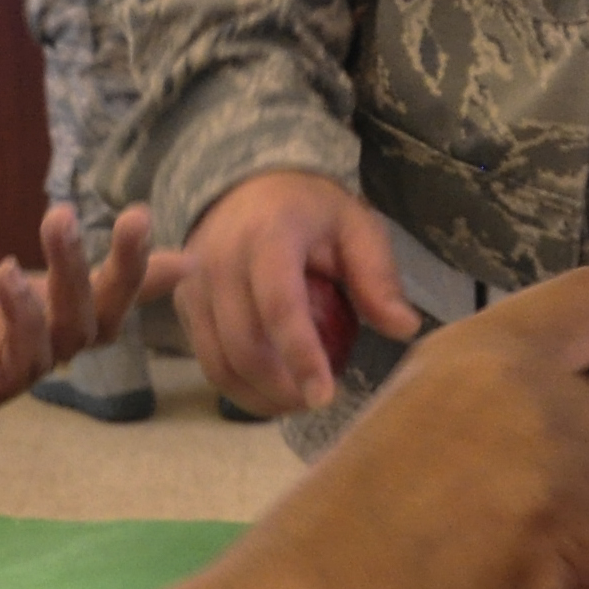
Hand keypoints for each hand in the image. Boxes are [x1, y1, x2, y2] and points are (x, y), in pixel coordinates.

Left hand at [0, 154, 184, 427]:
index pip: (82, 288)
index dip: (133, 272)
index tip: (186, 253)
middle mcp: (4, 334)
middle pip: (98, 317)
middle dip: (126, 272)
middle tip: (134, 215)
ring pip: (70, 337)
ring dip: (78, 281)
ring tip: (60, 221)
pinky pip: (18, 363)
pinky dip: (22, 317)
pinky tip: (5, 274)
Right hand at [180, 170, 421, 414]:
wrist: (248, 184)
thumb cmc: (311, 210)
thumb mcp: (356, 226)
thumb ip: (378, 276)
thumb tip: (404, 329)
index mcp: (267, 235)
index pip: (279, 306)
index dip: (301, 357)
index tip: (325, 396)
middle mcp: (219, 259)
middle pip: (243, 345)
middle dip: (280, 389)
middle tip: (318, 404)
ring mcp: (195, 285)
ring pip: (218, 362)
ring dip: (257, 397)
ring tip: (297, 404)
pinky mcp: (184, 305)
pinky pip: (206, 359)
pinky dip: (238, 387)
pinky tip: (270, 392)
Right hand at [236, 269, 588, 588]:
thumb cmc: (341, 532)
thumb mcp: (419, 418)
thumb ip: (499, 406)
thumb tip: (571, 437)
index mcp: (480, 350)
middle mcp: (526, 390)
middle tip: (542, 533)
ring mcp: (552, 460)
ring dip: (588, 545)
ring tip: (505, 568)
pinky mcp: (566, 532)